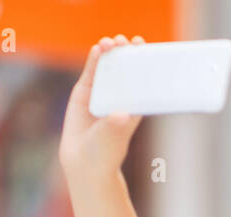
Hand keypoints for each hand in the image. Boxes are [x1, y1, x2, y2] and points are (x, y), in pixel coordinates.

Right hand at [59, 36, 144, 182]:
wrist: (84, 162)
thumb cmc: (105, 151)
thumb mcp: (113, 137)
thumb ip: (116, 124)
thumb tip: (122, 114)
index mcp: (134, 104)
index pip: (142, 79)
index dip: (145, 63)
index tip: (146, 50)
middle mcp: (119, 96)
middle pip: (125, 68)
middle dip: (127, 52)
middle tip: (128, 42)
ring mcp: (101, 93)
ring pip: (108, 67)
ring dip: (110, 52)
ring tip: (111, 42)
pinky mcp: (85, 93)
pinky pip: (91, 73)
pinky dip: (93, 60)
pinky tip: (97, 49)